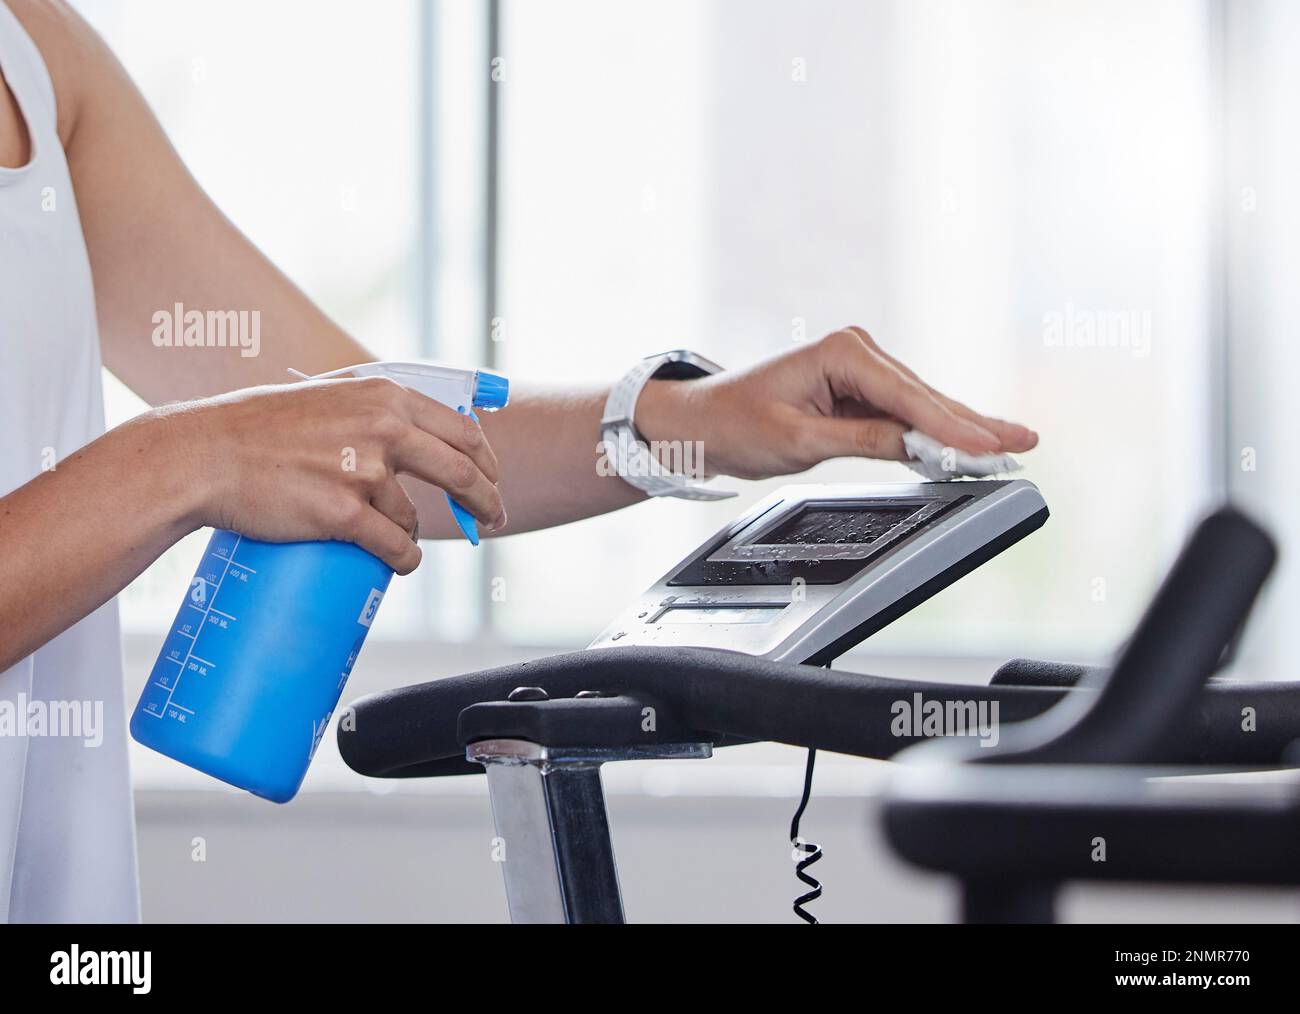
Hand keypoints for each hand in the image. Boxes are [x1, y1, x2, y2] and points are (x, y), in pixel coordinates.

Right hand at [156, 377, 506, 573]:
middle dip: (485, 501)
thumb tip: (422, 437)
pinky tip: (401, 563)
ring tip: (385, 536)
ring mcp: (364, 472)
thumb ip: (375, 411)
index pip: (462, 431)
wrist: (202, 456)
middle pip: (463, 472)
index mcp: (385, 397)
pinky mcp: (343, 514)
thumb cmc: (258, 429)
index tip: (492, 480)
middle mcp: (383, 428)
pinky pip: (394, 547)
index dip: (486, 461)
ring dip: (408, 533)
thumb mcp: (330, 398)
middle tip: (492, 519)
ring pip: (413, 517)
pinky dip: (403, 559)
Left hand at [637, 327, 1037, 480]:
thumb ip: (863, 441)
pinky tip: (966, 445)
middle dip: (974, 424)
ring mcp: (859, 370)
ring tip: (1010, 445)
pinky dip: (932, 432)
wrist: (700, 422)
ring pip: (920, 406)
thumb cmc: (735, 424)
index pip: (908, 398)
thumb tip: (916, 446)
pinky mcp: (857, 391)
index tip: (987, 448)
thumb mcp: (798, 441)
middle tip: (1024, 443)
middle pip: (926, 397)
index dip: (952, 428)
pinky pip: (903, 414)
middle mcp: (856, 352)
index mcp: (842, 353)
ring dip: (961, 428)